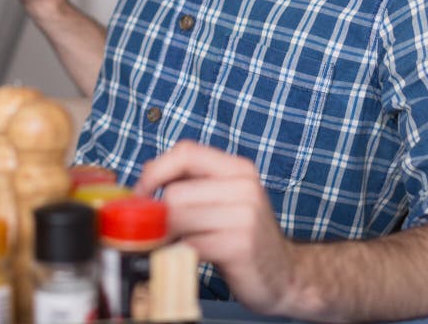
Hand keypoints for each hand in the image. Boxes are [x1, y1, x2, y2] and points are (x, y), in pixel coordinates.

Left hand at [134, 141, 296, 315]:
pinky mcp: (239, 245)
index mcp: (238, 168)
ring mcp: (244, 215)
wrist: (285, 276)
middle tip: (160, 230)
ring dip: (167, 235)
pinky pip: (189, 244)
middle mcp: (244, 186)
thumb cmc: (243, 236)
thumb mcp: (225, 199)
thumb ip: (193, 184)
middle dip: (161, 215)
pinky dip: (178, 252)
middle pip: (176, 191)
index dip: (156, 170)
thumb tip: (144, 182)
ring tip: (173, 243)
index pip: (185, 152)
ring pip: (178, 216)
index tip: (142, 192)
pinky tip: (184, 257)